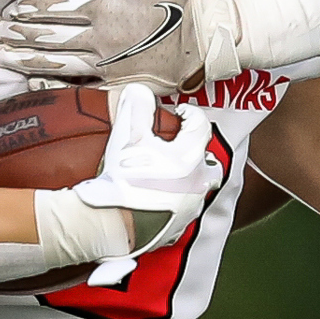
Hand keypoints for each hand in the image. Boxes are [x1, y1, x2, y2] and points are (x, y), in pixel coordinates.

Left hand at [0, 0, 239, 93]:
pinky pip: (81, 91)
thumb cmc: (181, 1)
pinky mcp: (121, 87)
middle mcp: (99, 39)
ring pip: (56, 64)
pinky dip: (55, 88)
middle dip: (17, 35)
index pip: (54, 10)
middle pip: (47, 37)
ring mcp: (108, 66)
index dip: (28, 10)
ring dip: (26, 60)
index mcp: (103, 10)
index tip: (9, 11)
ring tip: (2, 57)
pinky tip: (35, 86)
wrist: (211, 33)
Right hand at [32, 84, 222, 285]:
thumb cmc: (122, 179)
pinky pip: (184, 210)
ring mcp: (190, 208)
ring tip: (169, 171)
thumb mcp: (127, 136)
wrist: (111, 222)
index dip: (190, 113)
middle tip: (178, 144)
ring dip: (188, 176)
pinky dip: (177, 200)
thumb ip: (136, 106)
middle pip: (208, 160)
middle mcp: (198, 184)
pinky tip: (161, 197)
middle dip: (197, 149)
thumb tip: (140, 91)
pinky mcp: (178, 227)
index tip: (178, 112)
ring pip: (199, 187)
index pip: (201, 125)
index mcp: (191, 158)